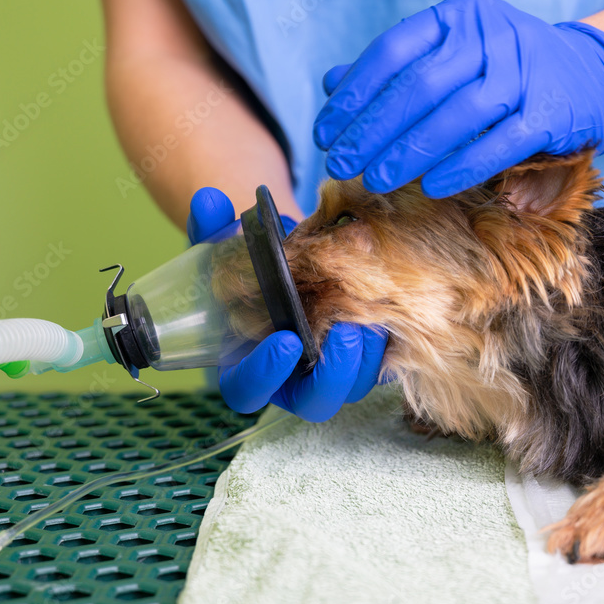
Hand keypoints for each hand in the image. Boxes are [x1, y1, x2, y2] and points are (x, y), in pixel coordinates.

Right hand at [188, 187, 387, 419]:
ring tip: (374, 313)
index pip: (247, 392)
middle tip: (346, 332)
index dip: (264, 374)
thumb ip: (213, 229)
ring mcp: (334, 374)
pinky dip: (390, 341)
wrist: (299, 260)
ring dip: (366, 356)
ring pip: (356, 386)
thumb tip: (210, 201)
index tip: (287, 339)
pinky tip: (393, 306)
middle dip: (333, 373)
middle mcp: (293, 379)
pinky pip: (385, 365)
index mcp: (247, 364)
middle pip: (314, 403)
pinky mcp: (369, 359)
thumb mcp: (227, 248)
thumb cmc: (254, 265)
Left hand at [313, 0, 603, 197]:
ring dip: (410, 153)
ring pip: (456, 116)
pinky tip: (431, 187)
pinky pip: (499, 144)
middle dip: (373, 131)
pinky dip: (463, 167)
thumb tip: (330, 82)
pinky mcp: (550, 113)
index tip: (326, 132)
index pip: (393, 52)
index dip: (353, 95)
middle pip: (420, 86)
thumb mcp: (454, 56)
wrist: (590, 76)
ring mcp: (524, 73)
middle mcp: (491, 37)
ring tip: (376, 181)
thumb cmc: (508, 70)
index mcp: (459, 18)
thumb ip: (397, 69)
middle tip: (342, 164)